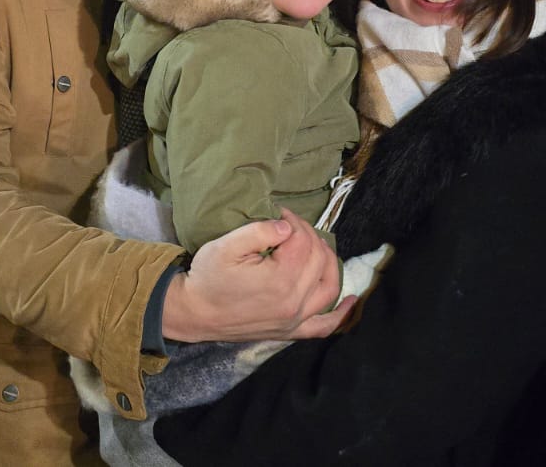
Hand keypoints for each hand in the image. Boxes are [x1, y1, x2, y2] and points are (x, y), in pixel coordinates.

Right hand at [162, 209, 352, 343]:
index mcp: (280, 279)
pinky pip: (324, 326)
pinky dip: (341, 313)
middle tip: (290, 226)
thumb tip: (288, 227)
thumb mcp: (226, 246)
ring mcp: (295, 320)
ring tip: (315, 246)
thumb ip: (260, 231)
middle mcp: (294, 302)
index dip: (293, 221)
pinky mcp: (290, 331)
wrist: (194, 313)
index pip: (302, 240)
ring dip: (328, 262)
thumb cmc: (207, 278)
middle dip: (308, 235)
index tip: (279, 213)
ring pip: (330, 287)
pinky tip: (351, 300)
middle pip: (318, 259)